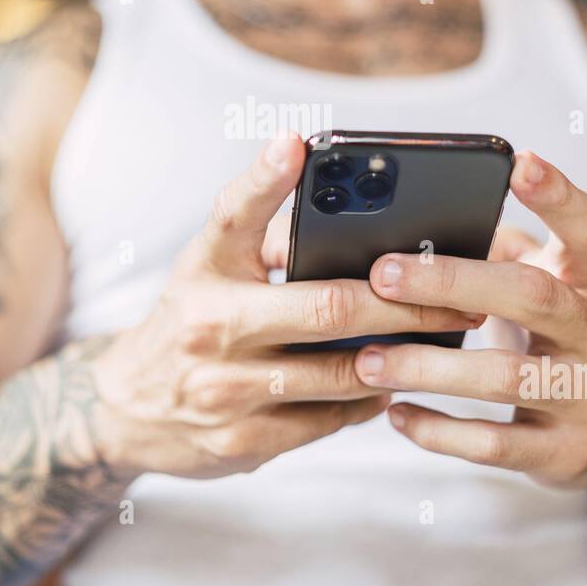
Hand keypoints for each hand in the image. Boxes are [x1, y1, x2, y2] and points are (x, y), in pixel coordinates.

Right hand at [93, 133, 477, 479]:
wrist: (126, 408)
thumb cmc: (189, 320)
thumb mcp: (210, 266)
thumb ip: (268, 236)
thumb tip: (356, 215)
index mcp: (202, 268)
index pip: (233, 214)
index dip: (265, 175)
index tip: (298, 142)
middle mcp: (209, 326)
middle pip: (328, 306)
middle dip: (406, 302)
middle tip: (460, 296)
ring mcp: (226, 390)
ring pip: (343, 371)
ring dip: (403, 355)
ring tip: (448, 338)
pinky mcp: (244, 443)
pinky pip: (331, 420)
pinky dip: (370, 398)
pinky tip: (394, 382)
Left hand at [352, 150, 586, 489]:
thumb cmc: (545, 335)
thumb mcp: (534, 285)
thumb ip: (488, 254)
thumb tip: (397, 231)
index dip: (558, 195)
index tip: (517, 162)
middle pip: (532, 296)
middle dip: (453, 283)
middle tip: (384, 274)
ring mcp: (586, 395)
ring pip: (506, 377)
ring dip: (430, 368)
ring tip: (370, 359)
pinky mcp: (565, 450)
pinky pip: (495, 444)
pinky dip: (440, 431)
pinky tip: (395, 414)